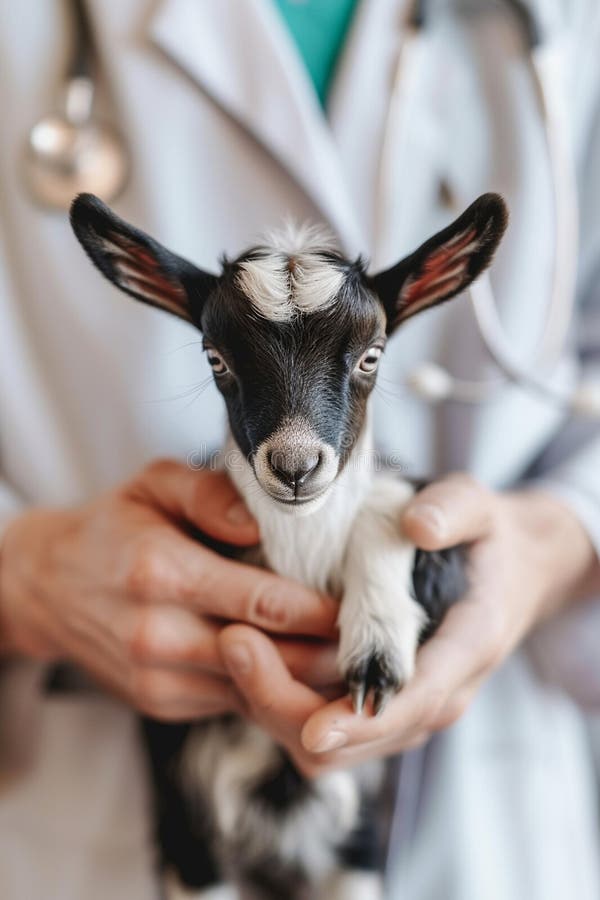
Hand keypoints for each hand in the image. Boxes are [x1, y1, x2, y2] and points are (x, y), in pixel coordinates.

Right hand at [0, 460, 337, 720]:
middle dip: (328, 654)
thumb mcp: (154, 483)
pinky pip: (233, 704)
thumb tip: (262, 522)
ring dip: (306, 680)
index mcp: (161, 572)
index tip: (363, 608)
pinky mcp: (160, 703)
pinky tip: (301, 669)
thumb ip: (210, 493)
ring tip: (350, 659)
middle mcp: (157, 634)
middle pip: (269, 657)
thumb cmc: (113, 527)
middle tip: (374, 642)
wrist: (47, 586)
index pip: (264, 602)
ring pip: (255, 691)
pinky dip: (271, 690)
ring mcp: (157, 678)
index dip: (323, 611)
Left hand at [219, 474, 596, 775]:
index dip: (361, 723)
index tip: (313, 727)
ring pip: (329, 749)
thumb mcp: (479, 507)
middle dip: (286, 704)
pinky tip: (252, 656)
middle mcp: (435, 695)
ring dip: (273, 707)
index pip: (412, 704)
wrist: (509, 572)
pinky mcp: (378, 708)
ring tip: (232, 643)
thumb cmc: (485, 539)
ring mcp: (405, 710)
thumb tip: (418, 525)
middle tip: (234, 639)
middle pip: (353, 741)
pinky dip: (279, 705)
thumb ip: (453, 510)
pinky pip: (320, 733)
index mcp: (465, 650)